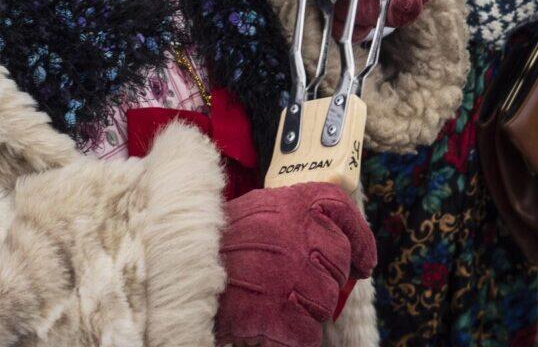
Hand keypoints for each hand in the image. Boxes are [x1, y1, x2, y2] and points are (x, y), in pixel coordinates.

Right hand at [215, 183, 375, 346]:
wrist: (174, 271)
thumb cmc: (215, 249)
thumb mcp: (252, 215)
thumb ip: (289, 220)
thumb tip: (334, 247)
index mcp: (285, 204)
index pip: (338, 208)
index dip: (359, 238)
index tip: (364, 261)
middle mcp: (291, 234)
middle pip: (338, 260)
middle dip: (327, 280)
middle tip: (301, 287)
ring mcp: (285, 273)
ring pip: (326, 300)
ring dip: (308, 309)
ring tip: (278, 303)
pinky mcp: (275, 312)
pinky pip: (307, 333)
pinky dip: (296, 336)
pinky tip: (275, 326)